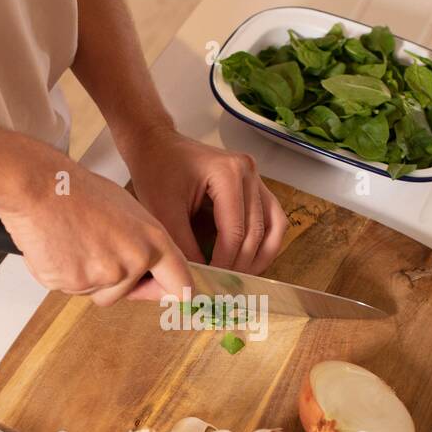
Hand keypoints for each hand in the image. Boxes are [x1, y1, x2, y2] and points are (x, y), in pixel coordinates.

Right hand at [0, 148, 191, 305]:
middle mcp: (133, 262)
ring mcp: (105, 276)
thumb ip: (142, 242)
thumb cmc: (78, 191)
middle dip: (119, 284)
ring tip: (74, 242)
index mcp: (152, 241)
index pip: (180, 283)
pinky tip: (58, 247)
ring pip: (99, 293)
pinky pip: (72, 289)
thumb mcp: (126, 210)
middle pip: (131, 294)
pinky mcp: (76, 285)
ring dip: (88, 278)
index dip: (177, 293)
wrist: (39, 188)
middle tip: (99, 253)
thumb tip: (150, 268)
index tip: (177, 299)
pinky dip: (63, 274)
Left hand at [125, 128, 288, 272]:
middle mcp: (248, 171)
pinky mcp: (256, 184)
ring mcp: (256, 176)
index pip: (234, 231)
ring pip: (274, 226)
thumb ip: (183, 246)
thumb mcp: (162, 211)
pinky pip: (273, 218)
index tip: (211, 283)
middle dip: (241, 264)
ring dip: (261, 256)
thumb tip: (198, 280)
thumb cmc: (156, 171)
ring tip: (242, 277)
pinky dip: (266, 242)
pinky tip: (250, 260)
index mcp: (227, 172)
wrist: (156, 145)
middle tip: (225, 287)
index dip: (225, 263)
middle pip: (256, 232)